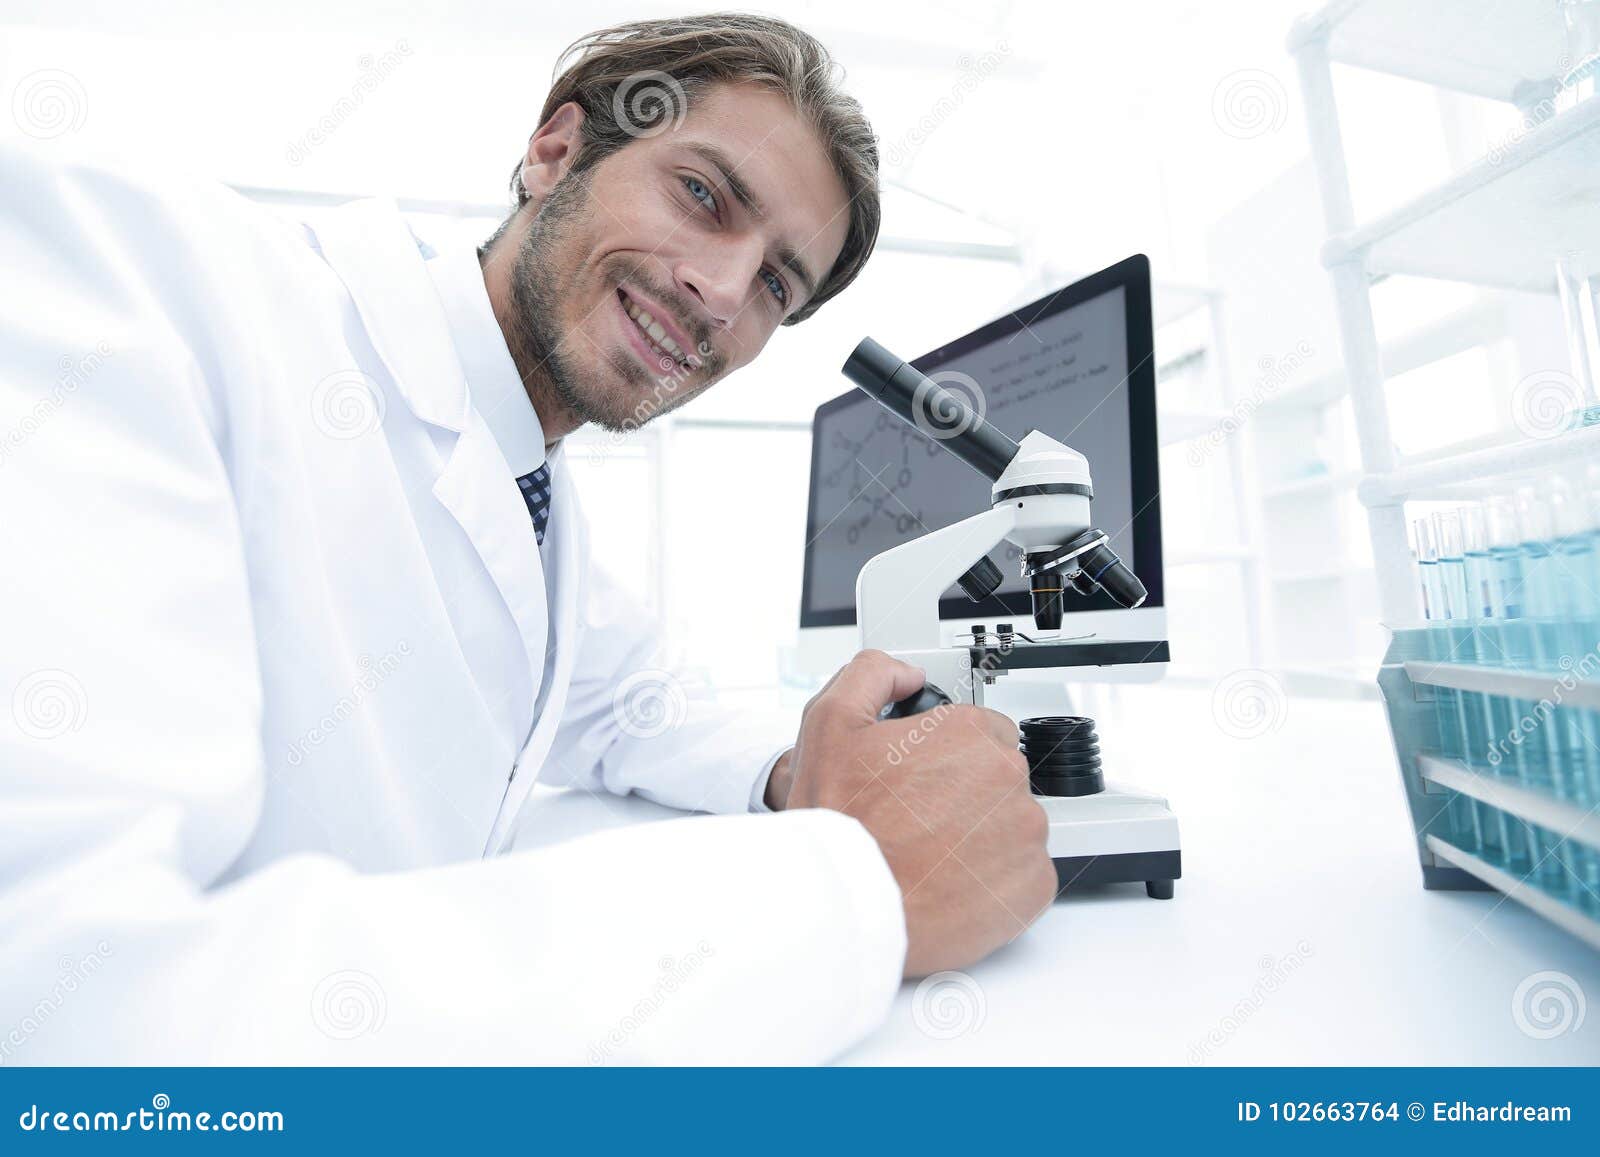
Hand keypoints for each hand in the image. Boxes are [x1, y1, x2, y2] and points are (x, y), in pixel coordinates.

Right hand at [784, 649, 1055, 977]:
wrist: (847, 902)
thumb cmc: (839, 823)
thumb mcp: (829, 722)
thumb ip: (872, 675)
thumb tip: (907, 673)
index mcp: (968, 733)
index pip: (980, 731)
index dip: (946, 757)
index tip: (922, 781)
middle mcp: (1006, 776)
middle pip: (998, 777)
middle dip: (964, 795)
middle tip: (919, 821)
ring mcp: (1025, 832)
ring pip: (1013, 825)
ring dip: (982, 837)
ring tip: (932, 855)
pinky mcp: (1033, 885)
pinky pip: (1025, 875)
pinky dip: (996, 881)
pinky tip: (953, 883)